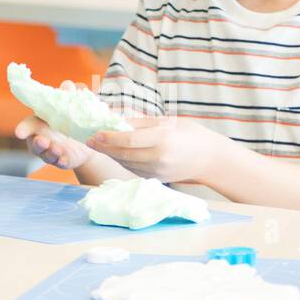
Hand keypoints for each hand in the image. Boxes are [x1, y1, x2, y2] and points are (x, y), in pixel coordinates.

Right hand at [14, 82, 97, 169]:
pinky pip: (60, 163)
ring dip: (50, 152)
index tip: (19, 132)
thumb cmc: (70, 121)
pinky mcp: (62, 161)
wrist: (86, 141)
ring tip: (57, 148)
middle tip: (42, 140)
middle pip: (35, 143)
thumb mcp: (69, 107)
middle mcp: (42, 139)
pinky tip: (64, 159)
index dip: (23, 129)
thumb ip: (66, 96)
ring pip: (46, 154)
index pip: (28, 126)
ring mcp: (51, 152)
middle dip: (37, 143)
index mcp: (40, 124)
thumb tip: (67, 85)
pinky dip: (62, 161)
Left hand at [85, 117, 225, 183]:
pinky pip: (134, 170)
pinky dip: (122, 161)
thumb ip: (141, 123)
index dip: (108, 137)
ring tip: (99, 144)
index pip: (128, 140)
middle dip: (104, 147)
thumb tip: (116, 120)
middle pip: (123, 154)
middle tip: (90, 139)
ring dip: (111, 154)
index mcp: (162, 138)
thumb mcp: (167, 122)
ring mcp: (158, 171)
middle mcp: (158, 157)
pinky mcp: (157, 179)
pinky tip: (115, 153)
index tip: (95, 133)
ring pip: (126, 163)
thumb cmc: (190, 134)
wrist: (210, 158)